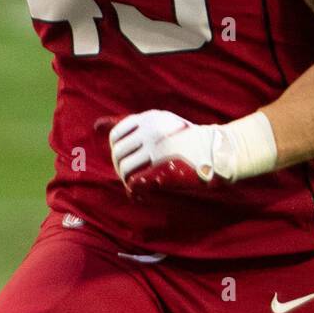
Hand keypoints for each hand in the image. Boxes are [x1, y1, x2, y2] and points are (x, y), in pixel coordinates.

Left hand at [103, 110, 236, 195]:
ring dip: (127, 180)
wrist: (218, 150)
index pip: (115, 135)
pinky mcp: (164, 168)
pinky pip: (137, 182)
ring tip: (136, 186)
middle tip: (129, 177)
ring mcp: (157, 149)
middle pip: (118, 154)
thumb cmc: (186, 137)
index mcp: (149, 118)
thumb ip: (130, 124)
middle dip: (120, 168)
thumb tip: (95, 126)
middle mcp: (151, 131)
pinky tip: (141, 194)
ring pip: (125, 169)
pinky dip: (134, 190)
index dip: (116, 151)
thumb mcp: (160, 122)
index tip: (125, 159)